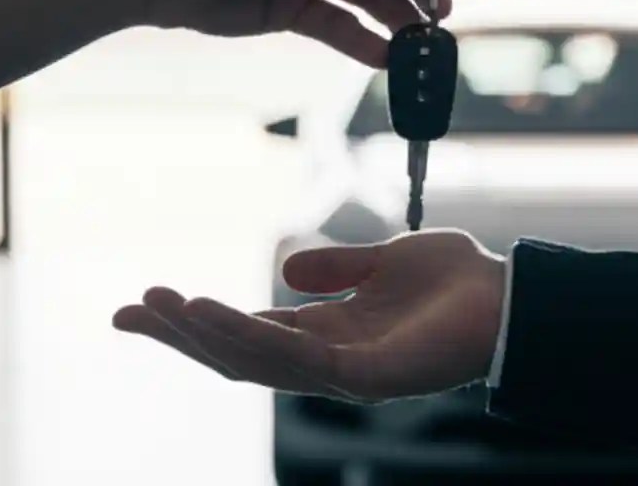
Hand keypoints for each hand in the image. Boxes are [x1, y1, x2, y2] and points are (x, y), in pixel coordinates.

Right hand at [112, 229, 504, 402]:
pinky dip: (252, 336)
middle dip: (180, 337)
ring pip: (257, 361)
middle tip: (125, 312)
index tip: (142, 303)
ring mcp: (344, 373)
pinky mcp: (367, 377)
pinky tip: (215, 313)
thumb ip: (337, 267)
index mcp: (326, 335)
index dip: (194, 322)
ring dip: (204, 334)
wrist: (512, 296)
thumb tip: (283, 269)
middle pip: (236, 355)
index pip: (245, 332)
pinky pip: (297, 359)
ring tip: (159, 306)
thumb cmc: (456, 283)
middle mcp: (326, 360)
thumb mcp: (385, 260)